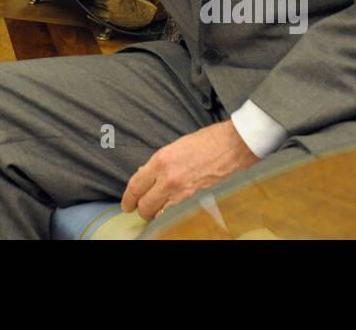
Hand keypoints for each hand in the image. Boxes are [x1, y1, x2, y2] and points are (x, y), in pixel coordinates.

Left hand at [121, 120, 257, 219]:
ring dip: (152, 213)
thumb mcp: (172, 148)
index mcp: (160, 161)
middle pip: (144, 205)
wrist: (229, 147)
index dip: (127, 198)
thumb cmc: (203, 143)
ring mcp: (182, 191)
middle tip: (136, 209)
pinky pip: (174, 212)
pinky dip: (167, 214)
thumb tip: (145, 177)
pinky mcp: (194, 198)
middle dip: (138, 209)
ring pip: (158, 212)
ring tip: (151, 210)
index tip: (126, 204)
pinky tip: (166, 210)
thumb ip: (157, 164)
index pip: (136, 186)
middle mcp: (169, 178)